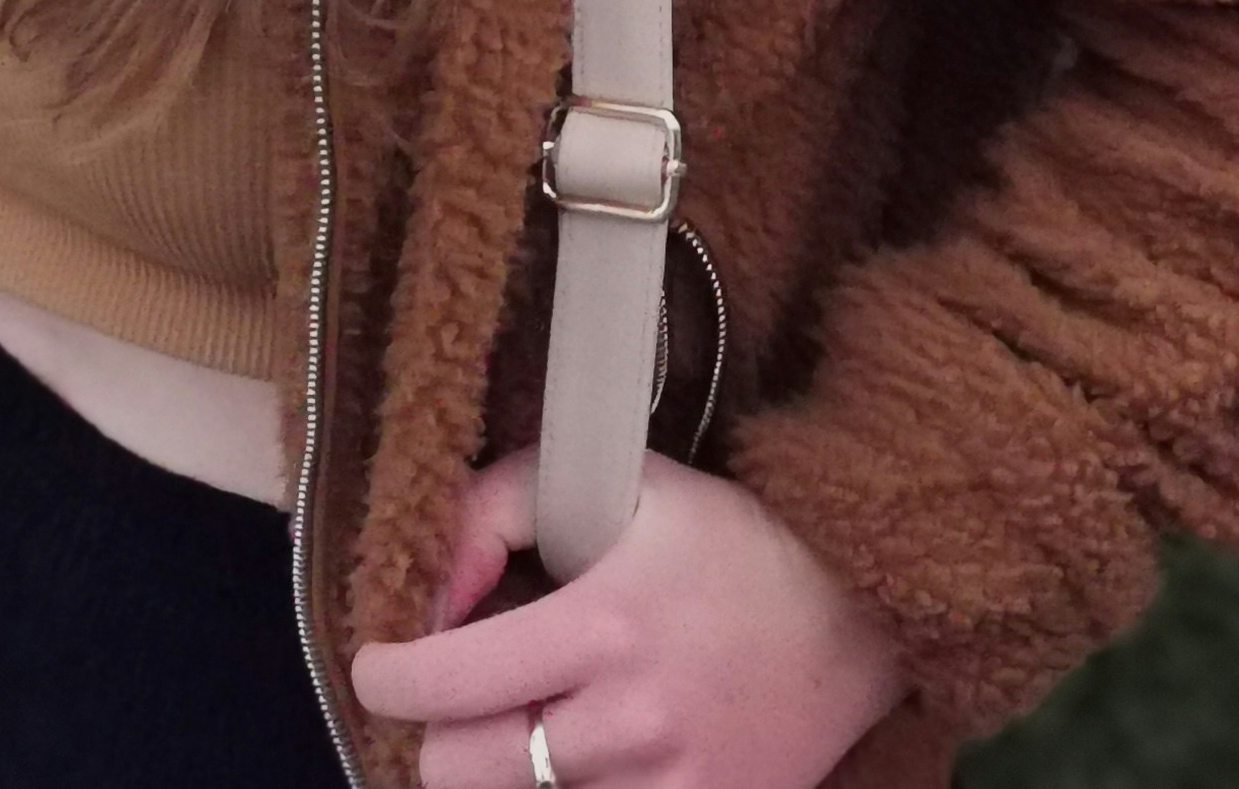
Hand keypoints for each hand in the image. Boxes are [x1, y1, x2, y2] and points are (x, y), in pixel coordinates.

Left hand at [349, 446, 903, 788]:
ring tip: (526, 721)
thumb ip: (502, 503)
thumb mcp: (621, 479)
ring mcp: (668, 788)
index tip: (381, 659)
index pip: (446, 683)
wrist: (857, 617)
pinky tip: (578, 758)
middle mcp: (628, 722)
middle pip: (461, 772)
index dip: (387, 674)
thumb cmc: (728, 539)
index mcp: (604, 624)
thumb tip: (436, 582)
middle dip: (438, 730)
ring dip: (506, 768)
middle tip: (459, 693)